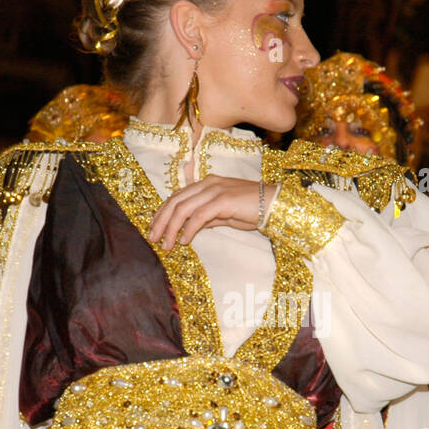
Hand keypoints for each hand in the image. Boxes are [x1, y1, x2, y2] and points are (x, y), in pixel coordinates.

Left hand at [148, 176, 265, 250]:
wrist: (275, 204)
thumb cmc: (253, 210)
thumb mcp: (225, 214)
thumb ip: (208, 218)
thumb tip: (191, 227)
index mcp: (206, 184)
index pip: (177, 196)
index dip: (162, 212)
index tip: (154, 229)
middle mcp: (208, 183)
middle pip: (175, 201)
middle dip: (161, 221)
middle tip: (153, 239)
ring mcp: (215, 190)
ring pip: (183, 208)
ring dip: (171, 228)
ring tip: (166, 245)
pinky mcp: (223, 200)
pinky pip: (199, 216)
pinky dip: (188, 229)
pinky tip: (185, 241)